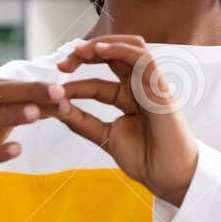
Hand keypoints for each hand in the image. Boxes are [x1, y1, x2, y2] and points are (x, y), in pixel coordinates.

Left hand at [52, 35, 198, 206]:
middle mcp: (138, 87)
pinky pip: (142, 59)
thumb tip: (56, 106)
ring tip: (79, 51)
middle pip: (112, 56)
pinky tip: (100, 50)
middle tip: (63, 64)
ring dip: (103, 44)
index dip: (74, 82)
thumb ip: (82, 122)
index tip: (53, 91)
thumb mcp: (104, 137)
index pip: (96, 80)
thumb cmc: (145, 159)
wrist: (168, 177)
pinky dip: (121, 50)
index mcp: (126, 97)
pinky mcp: (159, 87)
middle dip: (85, 53)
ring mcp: (150, 85)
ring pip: (130, 47)